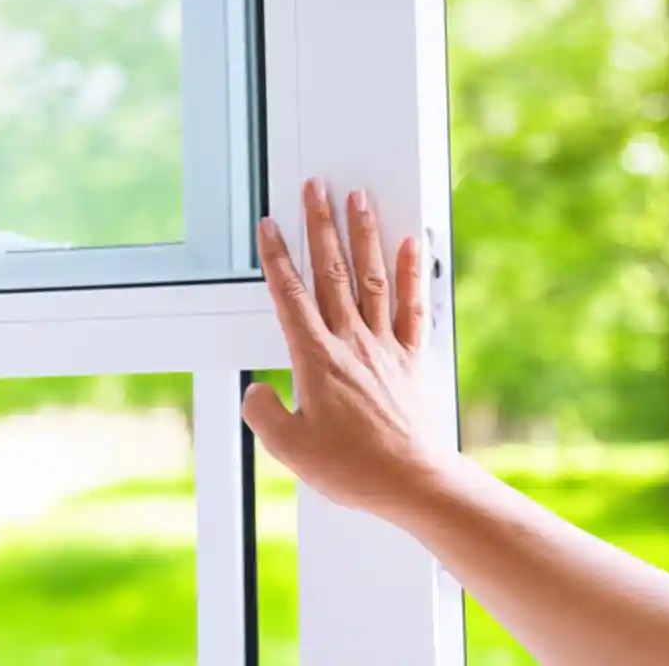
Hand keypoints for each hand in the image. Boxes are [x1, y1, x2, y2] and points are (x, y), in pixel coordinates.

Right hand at [243, 178, 448, 518]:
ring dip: (363, 234)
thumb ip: (263, 413)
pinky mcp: (411, 359)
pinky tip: (409, 243)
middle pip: (332, 271)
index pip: (290, 295)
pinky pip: (412, 307)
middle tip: (316, 187)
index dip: (277, 257)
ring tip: (358, 198)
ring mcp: (384, 347)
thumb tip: (256, 391)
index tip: (269, 225)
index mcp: (316, 359)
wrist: (412, 482)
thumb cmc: (351, 467)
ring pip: (372, 277)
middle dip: (321, 225)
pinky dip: (411, 272)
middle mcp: (351, 342)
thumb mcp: (288, 449)